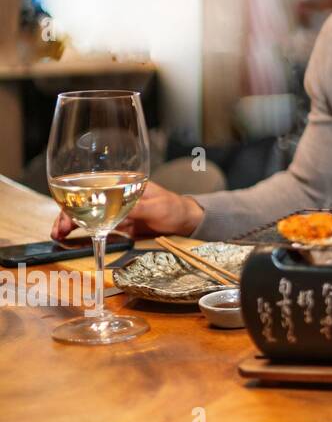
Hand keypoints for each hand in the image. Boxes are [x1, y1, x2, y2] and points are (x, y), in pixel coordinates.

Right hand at [50, 181, 203, 243]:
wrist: (184, 221)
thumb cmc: (173, 207)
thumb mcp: (157, 206)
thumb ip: (136, 207)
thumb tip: (113, 208)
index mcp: (122, 182)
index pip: (92, 185)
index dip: (75, 196)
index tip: (66, 209)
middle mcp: (113, 193)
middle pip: (82, 200)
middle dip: (66, 212)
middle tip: (59, 229)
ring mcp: (111, 208)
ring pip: (83, 213)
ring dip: (68, 223)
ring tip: (58, 235)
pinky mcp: (113, 223)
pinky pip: (92, 226)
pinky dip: (79, 232)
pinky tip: (69, 238)